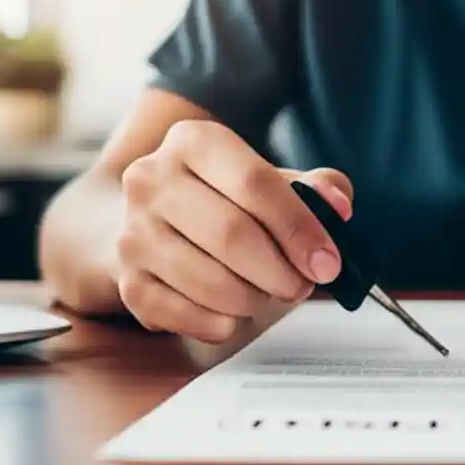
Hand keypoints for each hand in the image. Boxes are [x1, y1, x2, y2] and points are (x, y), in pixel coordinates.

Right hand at [115, 120, 353, 342]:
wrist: (150, 221)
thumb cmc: (223, 199)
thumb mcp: (270, 180)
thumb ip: (314, 187)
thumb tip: (336, 203)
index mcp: (194, 141)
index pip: (255, 183)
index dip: (299, 228)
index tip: (327, 262)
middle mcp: (151, 179)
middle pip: (232, 234)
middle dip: (280, 271)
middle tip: (302, 286)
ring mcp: (132, 231)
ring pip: (209, 281)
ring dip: (253, 299)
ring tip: (265, 293)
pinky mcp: (127, 281)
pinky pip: (184, 315)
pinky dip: (220, 322)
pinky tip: (232, 312)